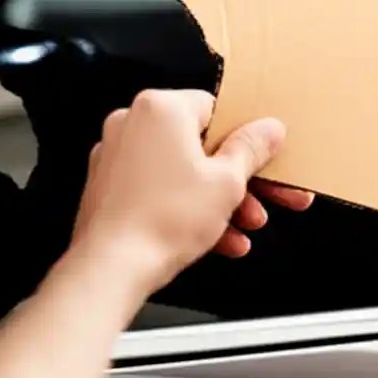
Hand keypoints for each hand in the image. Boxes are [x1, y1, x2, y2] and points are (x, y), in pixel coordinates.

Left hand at [72, 89, 312, 295]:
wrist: (112, 269)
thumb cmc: (163, 220)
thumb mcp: (228, 181)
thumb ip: (252, 149)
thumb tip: (268, 130)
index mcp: (161, 109)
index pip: (217, 110)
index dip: (248, 137)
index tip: (265, 158)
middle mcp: (133, 124)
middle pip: (203, 146)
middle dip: (240, 179)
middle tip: (266, 196)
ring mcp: (117, 157)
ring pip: (184, 173)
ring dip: (219, 201)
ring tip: (244, 227)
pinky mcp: (110, 188)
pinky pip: (161, 192)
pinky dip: (189, 211)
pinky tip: (219, 239)